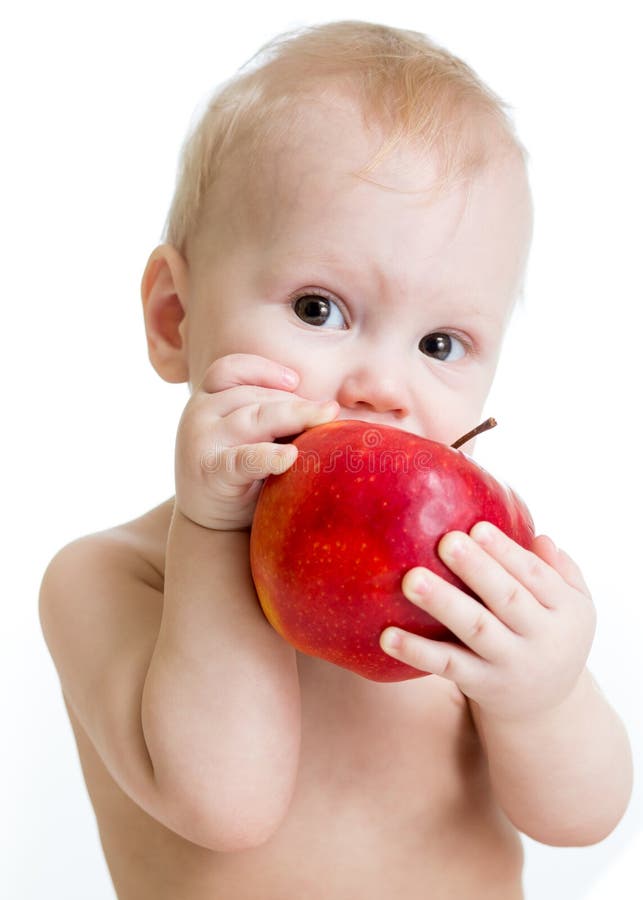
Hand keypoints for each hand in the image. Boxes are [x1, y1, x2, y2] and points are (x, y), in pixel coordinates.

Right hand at [174, 353, 338, 529]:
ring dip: (292, 416)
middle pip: (253, 396)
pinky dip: (267, 456)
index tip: (295, 381)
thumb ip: (272, 413)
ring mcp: (202, 441)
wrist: (213, 526)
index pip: (231, 370)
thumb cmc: (242, 472)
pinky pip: (243, 459)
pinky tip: (290, 456)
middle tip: (330, 411)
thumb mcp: (250, 435)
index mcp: (208, 398)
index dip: (262, 370)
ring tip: (325, 419)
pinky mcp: (211, 472)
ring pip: (252, 418)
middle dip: (295, 403)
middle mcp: (199, 413)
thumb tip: (329, 404)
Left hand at [380, 522, 596, 721]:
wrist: (544, 708)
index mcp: (566, 610)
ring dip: (443, 603)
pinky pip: (447, 665)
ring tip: (410, 580)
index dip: (507, 552)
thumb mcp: (572, 608)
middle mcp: (541, 637)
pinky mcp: (481, 684)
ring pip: (475, 630)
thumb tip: (540, 537)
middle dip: (478, 569)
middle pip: (508, 599)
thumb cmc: (548, 636)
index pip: (536, 575)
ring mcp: (510, 663)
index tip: (477, 527)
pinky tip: (387, 635)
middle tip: (446, 541)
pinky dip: (417, 651)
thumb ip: (560, 572)